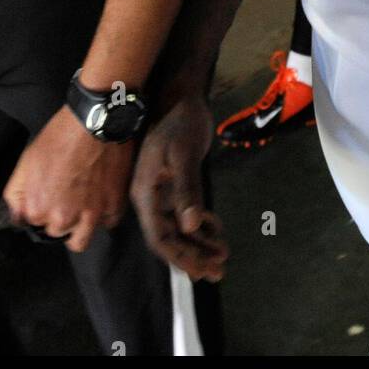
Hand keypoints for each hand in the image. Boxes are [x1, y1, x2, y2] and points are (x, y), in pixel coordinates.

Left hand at [3, 105, 133, 252]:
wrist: (95, 122)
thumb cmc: (60, 137)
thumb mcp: (26, 161)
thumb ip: (15, 195)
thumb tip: (18, 217)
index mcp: (39, 209)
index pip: (34, 225)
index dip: (39, 207)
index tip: (47, 193)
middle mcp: (64, 219)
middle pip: (57, 233)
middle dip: (58, 218)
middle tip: (64, 195)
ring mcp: (91, 217)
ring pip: (80, 241)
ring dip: (78, 228)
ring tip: (80, 206)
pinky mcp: (113, 207)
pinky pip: (106, 224)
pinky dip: (102, 216)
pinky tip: (98, 198)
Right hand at [130, 93, 227, 282]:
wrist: (182, 96)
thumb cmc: (181, 123)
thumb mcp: (184, 155)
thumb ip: (187, 191)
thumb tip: (191, 227)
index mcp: (146, 193)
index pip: (160, 237)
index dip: (181, 257)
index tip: (202, 272)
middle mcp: (150, 197)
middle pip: (169, 237)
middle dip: (193, 256)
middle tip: (218, 271)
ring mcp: (161, 191)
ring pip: (179, 227)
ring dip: (199, 243)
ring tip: (222, 256)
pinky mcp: (174, 184)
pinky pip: (185, 212)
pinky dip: (201, 224)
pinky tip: (217, 230)